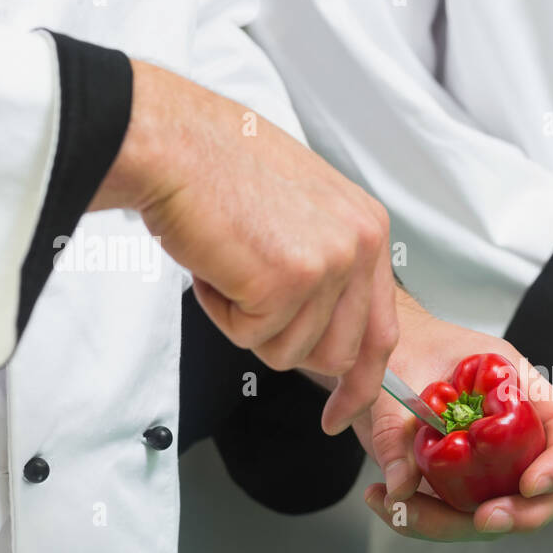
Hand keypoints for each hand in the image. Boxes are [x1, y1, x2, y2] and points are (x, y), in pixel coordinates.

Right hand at [91, 60, 396, 433]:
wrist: (171, 142)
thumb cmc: (218, 168)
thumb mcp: (302, 211)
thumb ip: (327, 266)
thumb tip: (324, 326)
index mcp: (368, 228)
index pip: (381, 331)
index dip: (361, 382)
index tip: (343, 411)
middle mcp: (360, 246)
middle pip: (337, 354)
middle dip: (286, 345)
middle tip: (245, 306)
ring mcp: (329, 265)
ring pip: (292, 352)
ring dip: (248, 323)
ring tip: (230, 265)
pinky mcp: (289, 282)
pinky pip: (252, 337)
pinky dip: (221, 312)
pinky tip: (215, 264)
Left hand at [335, 289, 552, 540]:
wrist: (378, 358)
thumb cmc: (404, 347)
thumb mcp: (398, 371)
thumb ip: (395, 429)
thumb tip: (403, 487)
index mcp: (519, 390)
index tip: (530, 485)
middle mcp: (511, 434)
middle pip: (545, 490)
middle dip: (521, 515)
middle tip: (482, 519)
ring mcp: (488, 465)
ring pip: (494, 514)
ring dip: (449, 525)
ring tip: (397, 506)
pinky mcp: (457, 486)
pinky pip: (451, 518)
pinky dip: (418, 521)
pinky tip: (380, 499)